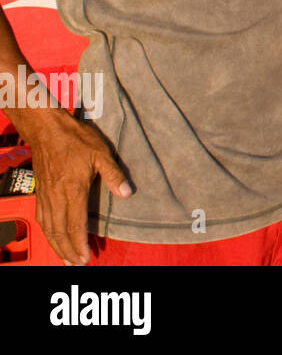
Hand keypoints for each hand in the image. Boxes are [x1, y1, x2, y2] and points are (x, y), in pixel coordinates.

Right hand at [26, 109, 132, 264]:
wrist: (46, 129)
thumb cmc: (75, 139)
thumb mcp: (101, 153)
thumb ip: (113, 174)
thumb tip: (126, 193)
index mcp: (72, 190)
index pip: (75, 224)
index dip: (79, 243)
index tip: (85, 257)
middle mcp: (56, 197)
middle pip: (59, 231)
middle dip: (68, 251)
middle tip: (77, 265)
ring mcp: (46, 195)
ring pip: (49, 227)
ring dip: (56, 245)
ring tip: (65, 259)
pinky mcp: (41, 191)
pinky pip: (42, 218)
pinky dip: (48, 232)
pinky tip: (53, 237)